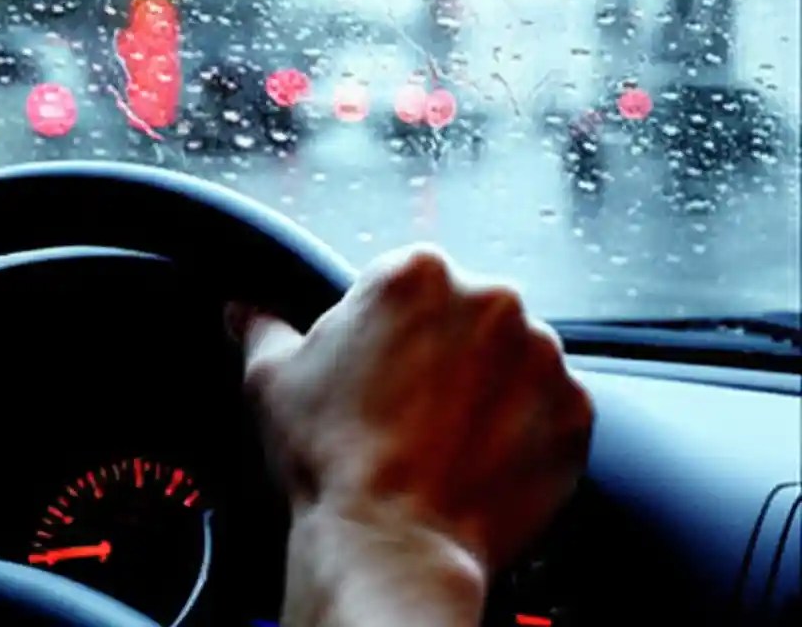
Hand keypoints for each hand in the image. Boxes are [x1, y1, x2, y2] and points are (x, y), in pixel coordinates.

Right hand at [230, 245, 592, 625]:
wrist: (392, 545)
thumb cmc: (329, 458)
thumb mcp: (271, 380)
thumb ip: (260, 328)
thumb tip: (242, 310)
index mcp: (415, 273)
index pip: (405, 284)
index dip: (384, 330)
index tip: (374, 370)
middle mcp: (491, 298)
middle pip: (464, 314)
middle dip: (441, 354)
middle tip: (404, 410)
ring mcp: (542, 356)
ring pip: (511, 360)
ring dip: (486, 389)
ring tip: (441, 441)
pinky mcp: (576, 412)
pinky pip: (550, 410)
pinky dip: (523, 431)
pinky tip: (477, 460)